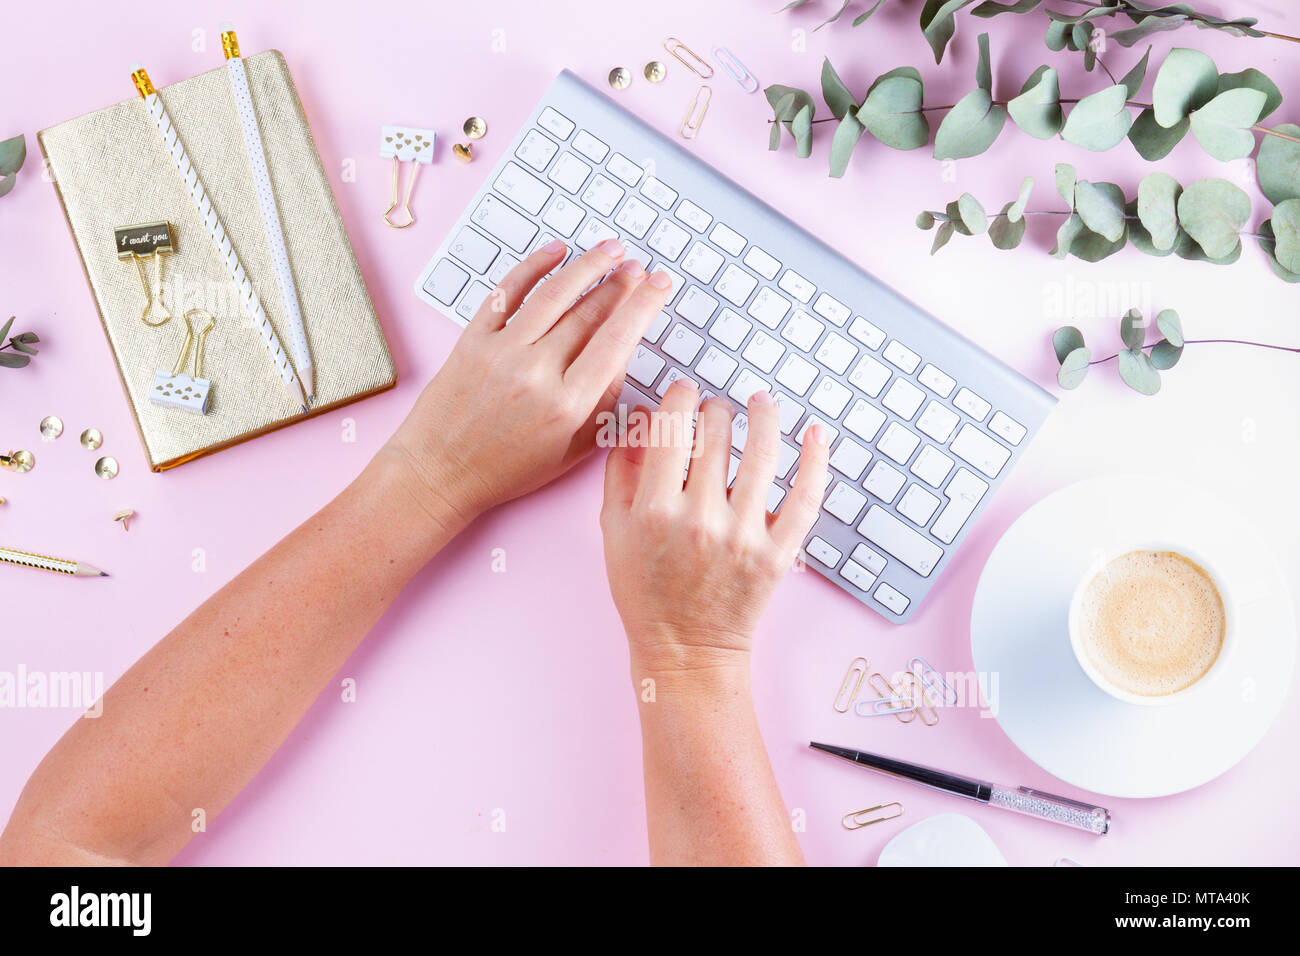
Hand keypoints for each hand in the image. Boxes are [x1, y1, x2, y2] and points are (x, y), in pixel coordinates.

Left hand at [380, 238, 670, 533]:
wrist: (439, 471)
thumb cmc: (506, 469)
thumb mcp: (572, 451)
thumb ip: (604, 404)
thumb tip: (623, 355)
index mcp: (567, 405)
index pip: (617, 341)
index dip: (644, 306)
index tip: (660, 285)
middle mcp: (535, 373)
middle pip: (588, 313)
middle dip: (619, 284)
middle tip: (637, 268)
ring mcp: (501, 352)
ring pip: (553, 295)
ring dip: (586, 266)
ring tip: (609, 250)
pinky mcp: (472, 340)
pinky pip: (507, 293)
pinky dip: (533, 267)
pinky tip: (555, 252)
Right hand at [600, 380, 829, 673]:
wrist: (685, 651)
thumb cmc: (645, 592)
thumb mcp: (614, 532)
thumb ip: (621, 472)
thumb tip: (638, 419)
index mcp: (655, 511)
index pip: (670, 430)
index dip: (679, 399)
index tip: (684, 392)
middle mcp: (701, 519)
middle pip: (716, 436)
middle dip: (715, 410)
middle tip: (715, 410)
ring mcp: (744, 536)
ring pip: (762, 455)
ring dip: (763, 417)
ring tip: (761, 402)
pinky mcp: (778, 553)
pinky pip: (806, 498)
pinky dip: (815, 462)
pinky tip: (814, 434)